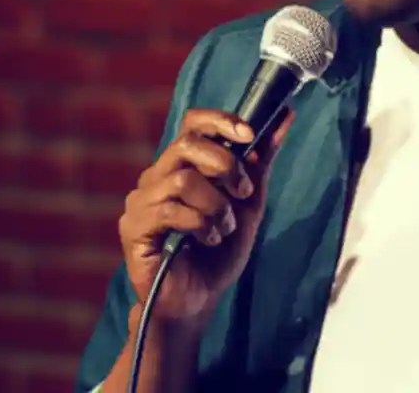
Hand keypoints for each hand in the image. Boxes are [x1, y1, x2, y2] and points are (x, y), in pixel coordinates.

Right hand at [117, 107, 294, 329]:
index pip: (193, 122)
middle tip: (242, 194)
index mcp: (182, 165)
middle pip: (188, 144)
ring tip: (224, 228)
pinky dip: (199, 225)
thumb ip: (261, 162)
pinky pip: (170, 211)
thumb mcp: (249, 203)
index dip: (221, 121)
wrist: (198, 301)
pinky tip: (207, 240)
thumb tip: (286, 117)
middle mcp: (157, 176)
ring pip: (183, 180)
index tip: (250, 136)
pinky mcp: (133, 227)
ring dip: (216, 206)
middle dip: (226, 165)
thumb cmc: (218, 252)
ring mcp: (141, 200)